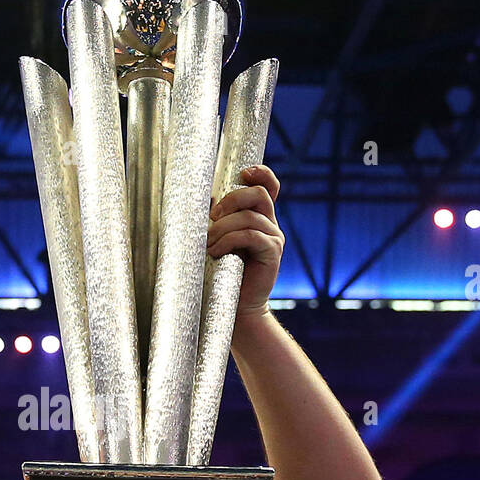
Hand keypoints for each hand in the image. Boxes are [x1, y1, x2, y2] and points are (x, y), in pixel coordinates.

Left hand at [207, 165, 283, 328]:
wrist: (236, 307)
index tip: (244, 172)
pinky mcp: (272, 253)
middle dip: (232, 200)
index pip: (269, 186)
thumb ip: (217, 219)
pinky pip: (251, 236)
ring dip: (223, 228)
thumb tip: (206, 197)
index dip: (261, 174)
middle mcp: (271, 224)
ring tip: (208, 245)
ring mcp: (274, 238)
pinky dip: (229, 241)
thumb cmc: (222, 274)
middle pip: (259, 194)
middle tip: (211, 216)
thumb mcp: (217, 240)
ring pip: (250, 217)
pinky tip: (216, 253)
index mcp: (260, 217)